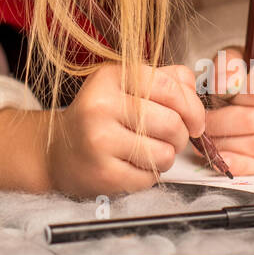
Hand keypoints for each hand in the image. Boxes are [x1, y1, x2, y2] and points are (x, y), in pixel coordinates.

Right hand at [46, 62, 204, 198]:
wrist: (58, 150)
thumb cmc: (100, 117)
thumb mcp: (124, 85)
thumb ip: (163, 78)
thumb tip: (192, 88)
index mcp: (110, 77)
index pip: (170, 86)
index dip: (192, 106)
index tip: (194, 120)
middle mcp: (101, 105)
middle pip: (172, 123)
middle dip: (181, 135)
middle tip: (171, 138)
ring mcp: (99, 140)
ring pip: (165, 153)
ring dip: (165, 157)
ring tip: (148, 151)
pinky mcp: (103, 173)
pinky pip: (150, 177)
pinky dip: (149, 174)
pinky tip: (131, 165)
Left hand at [193, 46, 253, 175]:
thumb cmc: (247, 71)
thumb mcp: (235, 56)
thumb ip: (227, 64)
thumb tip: (225, 85)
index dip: (231, 95)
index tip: (215, 94)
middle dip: (221, 123)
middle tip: (201, 122)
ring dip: (227, 144)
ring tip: (206, 139)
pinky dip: (240, 165)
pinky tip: (221, 159)